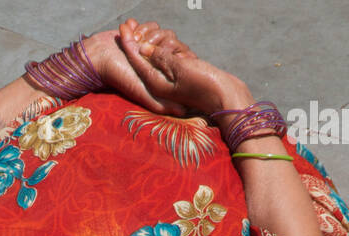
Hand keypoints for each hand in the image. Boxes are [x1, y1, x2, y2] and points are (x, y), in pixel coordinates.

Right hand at [81, 28, 188, 116]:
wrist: (98, 56)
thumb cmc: (120, 77)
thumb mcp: (142, 93)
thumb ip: (162, 103)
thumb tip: (184, 111)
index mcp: (160, 73)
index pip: (178, 55)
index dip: (169, 52)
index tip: (156, 54)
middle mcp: (156, 60)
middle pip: (171, 40)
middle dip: (155, 42)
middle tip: (140, 48)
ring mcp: (149, 45)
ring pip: (160, 31)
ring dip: (144, 33)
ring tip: (130, 41)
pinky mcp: (140, 33)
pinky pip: (149, 24)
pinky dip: (137, 26)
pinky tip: (127, 31)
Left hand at [117, 18, 250, 116]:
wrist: (225, 96)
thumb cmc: (205, 84)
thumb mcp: (181, 69)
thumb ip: (161, 58)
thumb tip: (142, 48)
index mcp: (155, 83)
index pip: (136, 59)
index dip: (128, 41)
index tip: (122, 25)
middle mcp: (159, 82)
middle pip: (143, 55)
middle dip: (143, 38)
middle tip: (137, 25)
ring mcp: (169, 78)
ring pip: (156, 53)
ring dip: (159, 42)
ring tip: (166, 41)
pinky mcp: (180, 74)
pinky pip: (168, 56)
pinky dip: (168, 47)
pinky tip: (170, 44)